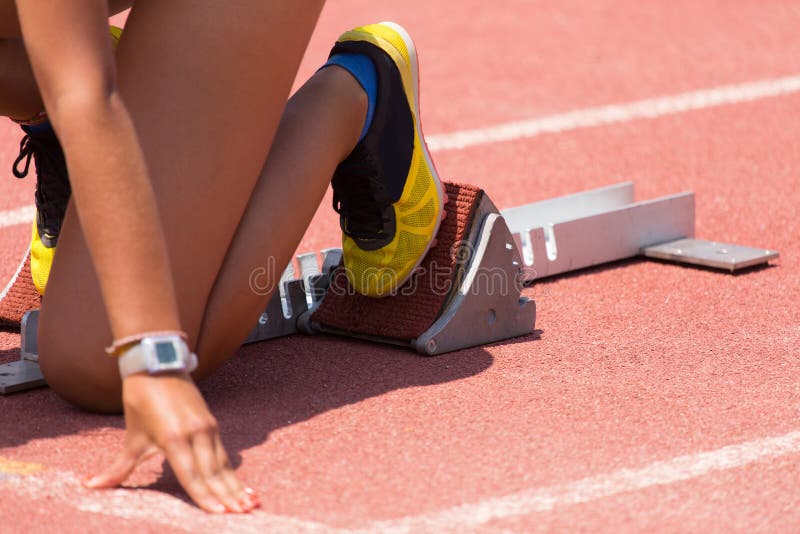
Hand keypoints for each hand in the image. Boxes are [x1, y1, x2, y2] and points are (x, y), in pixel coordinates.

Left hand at [83, 372, 259, 512]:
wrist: (158, 364)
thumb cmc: (141, 401)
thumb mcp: (132, 436)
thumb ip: (118, 468)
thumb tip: (90, 486)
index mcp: (174, 438)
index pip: (192, 475)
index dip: (206, 496)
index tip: (219, 513)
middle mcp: (195, 434)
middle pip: (214, 473)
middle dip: (228, 496)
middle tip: (242, 514)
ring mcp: (207, 428)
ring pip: (223, 465)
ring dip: (236, 487)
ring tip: (249, 504)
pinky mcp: (212, 424)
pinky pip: (224, 455)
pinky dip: (233, 472)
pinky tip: (243, 486)